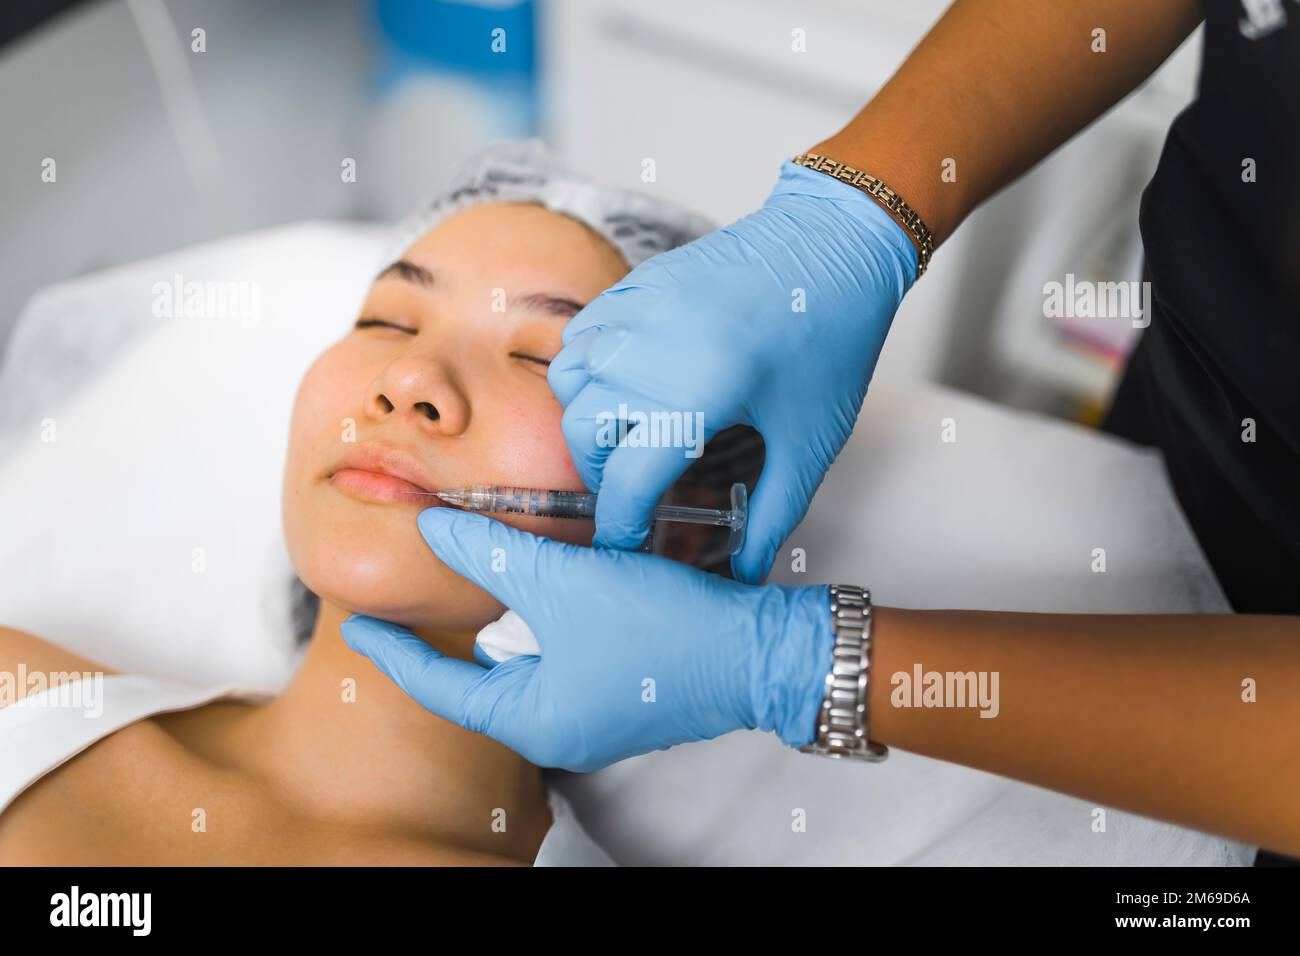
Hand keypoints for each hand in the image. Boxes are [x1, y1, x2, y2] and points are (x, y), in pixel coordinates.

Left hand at [340, 508, 832, 771]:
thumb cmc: (663, 627)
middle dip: (458, 634)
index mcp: (533, 719)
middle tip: (423, 596)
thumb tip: (433, 528)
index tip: (358, 627)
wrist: (761, 650)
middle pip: (484, 676)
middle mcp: (561, 729)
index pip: (439, 688)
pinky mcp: (628, 693)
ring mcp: (597, 714)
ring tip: (492, 582)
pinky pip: (566, 658)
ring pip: (528, 662)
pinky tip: (558, 588)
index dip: (393, 652)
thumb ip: (491, 554)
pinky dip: (551, 622)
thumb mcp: (564, 582)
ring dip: (512, 619)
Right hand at [548, 159, 916, 582]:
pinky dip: (592, 366)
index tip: (626, 543)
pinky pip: (582, 335)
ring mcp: (635, 312)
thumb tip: (745, 569)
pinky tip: (633, 380)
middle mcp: (649, 353)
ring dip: (590, 418)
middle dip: (604, 472)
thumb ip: (774, 512)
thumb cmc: (830, 342)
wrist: (834, 244)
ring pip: (570, 381)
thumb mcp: (809, 441)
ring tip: (633, 431)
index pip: (624, 481)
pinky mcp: (635, 285)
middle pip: (582, 433)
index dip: (620, 526)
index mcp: (694, 397)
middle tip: (639, 485)